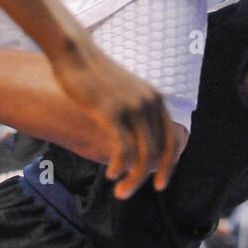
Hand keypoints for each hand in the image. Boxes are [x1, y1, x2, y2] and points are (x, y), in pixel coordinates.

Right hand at [53, 30, 182, 198]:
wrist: (75, 53)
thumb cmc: (94, 74)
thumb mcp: (123, 90)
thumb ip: (134, 110)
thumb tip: (136, 135)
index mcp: (155, 99)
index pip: (172, 140)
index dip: (169, 166)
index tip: (159, 185)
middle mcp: (149, 103)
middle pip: (158, 152)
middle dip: (145, 178)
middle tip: (127, 194)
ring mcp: (132, 107)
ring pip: (143, 155)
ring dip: (133, 179)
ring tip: (120, 192)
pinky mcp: (112, 112)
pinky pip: (124, 149)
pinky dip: (121, 166)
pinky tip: (112, 174)